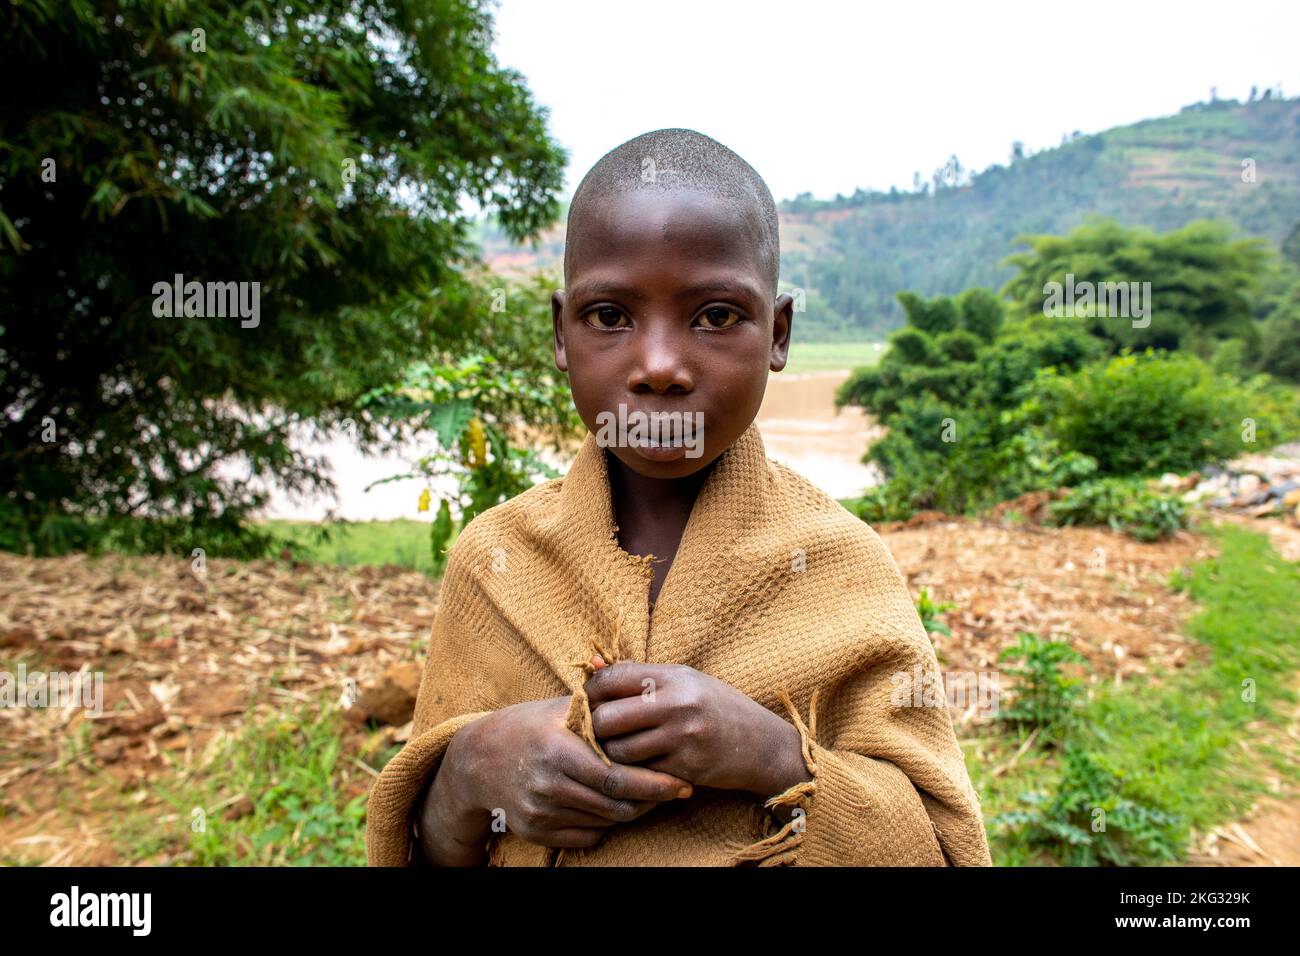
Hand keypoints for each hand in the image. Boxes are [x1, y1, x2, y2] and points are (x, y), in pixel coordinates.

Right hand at [440, 695, 693, 850]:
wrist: (478, 759)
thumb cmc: (530, 725)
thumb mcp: (561, 707)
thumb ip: (601, 705)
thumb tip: (647, 694)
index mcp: (558, 750)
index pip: (616, 779)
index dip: (654, 785)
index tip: (682, 783)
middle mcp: (547, 785)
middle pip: (615, 806)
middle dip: (651, 801)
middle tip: (675, 789)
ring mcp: (540, 812)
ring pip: (605, 822)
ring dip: (632, 811)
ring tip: (649, 794)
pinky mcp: (536, 831)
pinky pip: (586, 836)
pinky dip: (606, 823)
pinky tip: (613, 805)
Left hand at [584, 661, 806, 795]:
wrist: (762, 744)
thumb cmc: (717, 707)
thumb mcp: (684, 681)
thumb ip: (639, 674)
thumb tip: (591, 665)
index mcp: (675, 676)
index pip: (612, 678)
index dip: (591, 692)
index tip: (590, 702)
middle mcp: (678, 704)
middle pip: (607, 718)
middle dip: (597, 727)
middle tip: (601, 732)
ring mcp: (682, 738)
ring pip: (619, 751)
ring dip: (614, 754)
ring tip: (623, 749)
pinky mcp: (686, 768)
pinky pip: (641, 772)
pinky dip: (637, 771)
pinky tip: (645, 765)